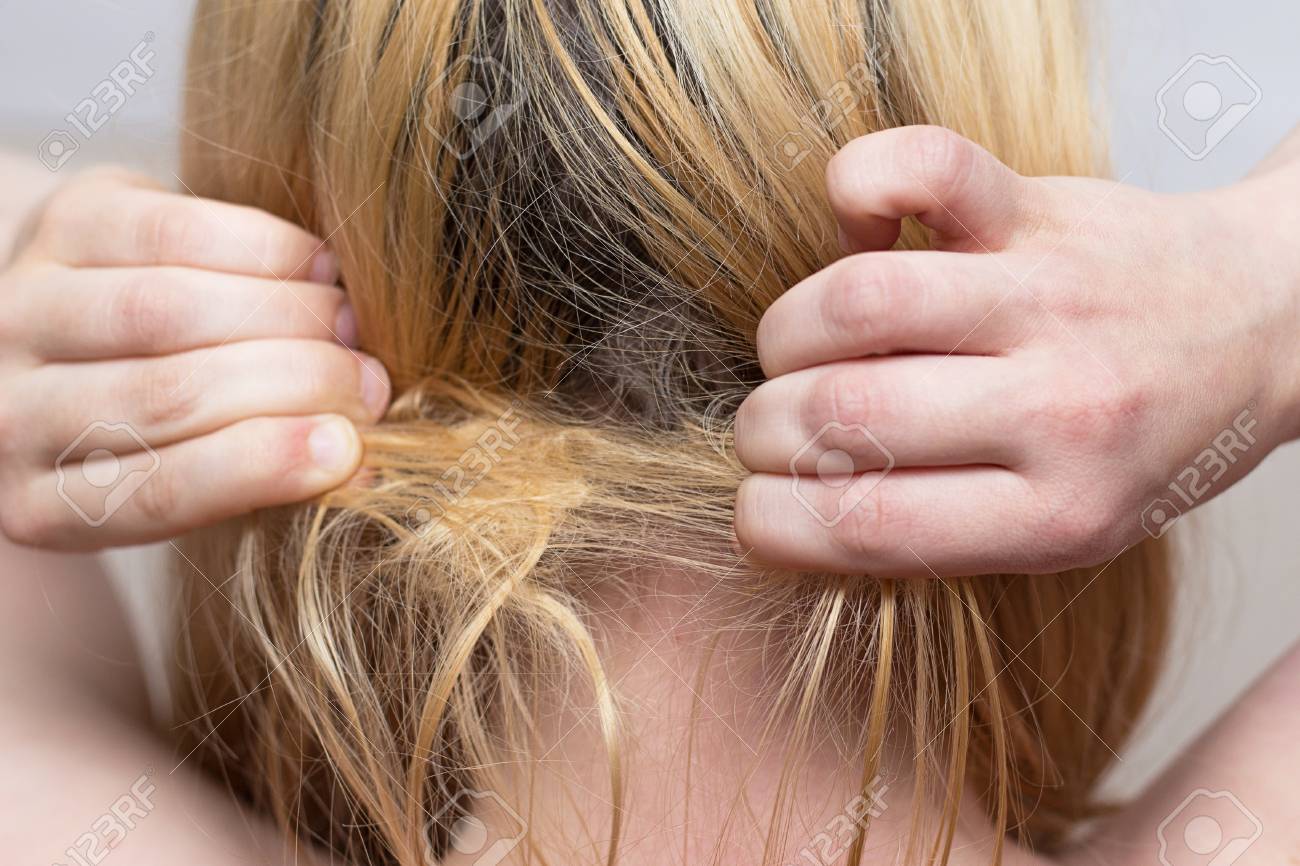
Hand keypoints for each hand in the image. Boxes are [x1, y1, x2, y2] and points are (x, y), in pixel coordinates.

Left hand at [0, 168, 390, 549]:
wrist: (88, 316)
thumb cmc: (170, 421)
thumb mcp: (197, 473)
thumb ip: (260, 474)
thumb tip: (362, 463)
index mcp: (45, 502)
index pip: (153, 493)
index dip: (258, 468)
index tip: (349, 450)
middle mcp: (11, 411)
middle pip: (165, 395)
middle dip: (295, 384)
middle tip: (372, 385)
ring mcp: (25, 310)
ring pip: (167, 311)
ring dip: (286, 316)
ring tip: (350, 328)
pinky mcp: (61, 223)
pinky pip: (169, 231)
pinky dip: (263, 248)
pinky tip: (317, 267)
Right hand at [735, 125, 1299, 576]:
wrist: (1264, 324)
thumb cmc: (1146, 437)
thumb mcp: (1064, 527)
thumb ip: (941, 527)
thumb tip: (797, 501)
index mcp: (1057, 516)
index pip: (863, 526)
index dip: (768, 520)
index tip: (757, 508)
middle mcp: (1058, 409)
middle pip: (844, 417)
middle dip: (764, 430)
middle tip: (770, 429)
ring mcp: (1047, 296)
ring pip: (860, 303)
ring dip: (785, 333)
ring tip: (791, 349)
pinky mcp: (1039, 208)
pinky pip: (922, 171)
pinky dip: (856, 187)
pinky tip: (856, 226)